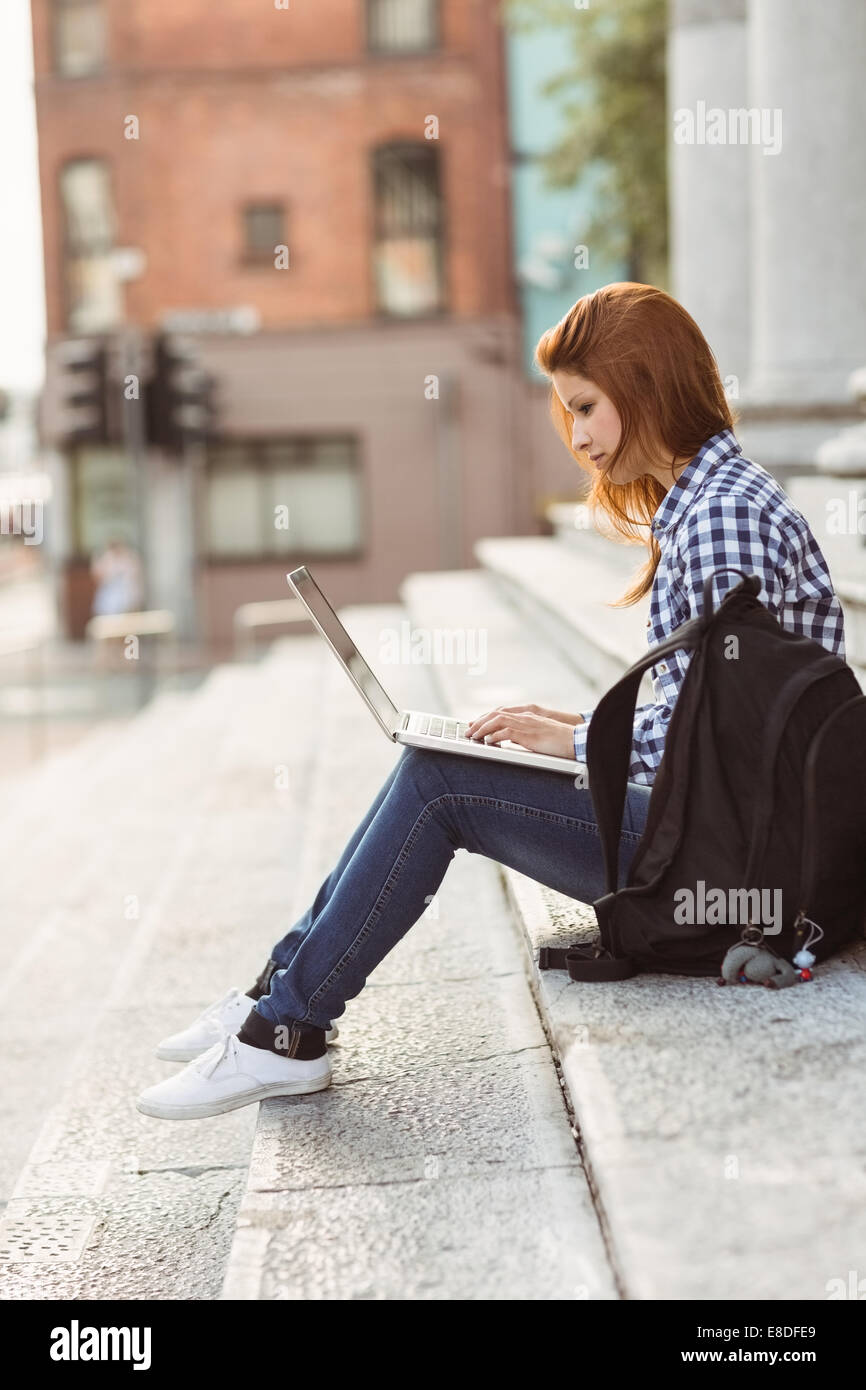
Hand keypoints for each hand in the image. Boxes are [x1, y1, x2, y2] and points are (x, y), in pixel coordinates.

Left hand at [465, 703, 582, 758]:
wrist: (574, 740)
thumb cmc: (561, 739)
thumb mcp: (541, 733)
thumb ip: (526, 733)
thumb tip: (512, 738)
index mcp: (528, 714)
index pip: (502, 711)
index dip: (487, 716)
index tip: (476, 722)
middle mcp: (524, 716)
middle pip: (496, 714)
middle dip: (480, 721)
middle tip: (468, 729)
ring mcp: (525, 724)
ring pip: (496, 721)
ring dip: (482, 728)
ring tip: (472, 736)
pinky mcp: (526, 734)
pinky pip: (504, 733)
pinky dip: (493, 736)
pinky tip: (486, 741)